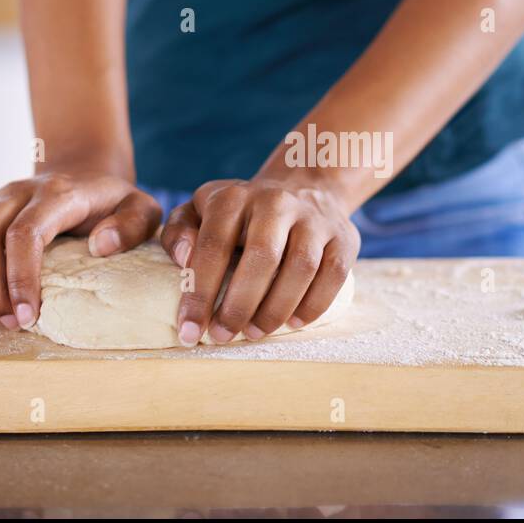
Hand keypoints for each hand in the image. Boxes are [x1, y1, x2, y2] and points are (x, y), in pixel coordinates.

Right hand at [0, 167, 160, 328]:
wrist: (80, 173)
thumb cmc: (111, 202)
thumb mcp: (141, 208)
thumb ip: (133, 225)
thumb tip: (101, 246)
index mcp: (56, 194)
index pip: (24, 233)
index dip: (20, 278)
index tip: (28, 316)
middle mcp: (14, 193)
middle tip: (13, 323)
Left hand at [160, 178, 359, 345]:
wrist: (304, 187)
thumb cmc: (242, 214)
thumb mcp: (202, 210)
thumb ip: (179, 231)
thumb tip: (183, 259)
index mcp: (235, 197)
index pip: (214, 245)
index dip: (199, 292)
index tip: (189, 329)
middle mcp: (276, 202)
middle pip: (262, 257)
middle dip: (239, 305)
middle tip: (223, 335)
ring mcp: (314, 219)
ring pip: (301, 267)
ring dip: (276, 309)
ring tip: (254, 332)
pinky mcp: (344, 237)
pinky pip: (334, 275)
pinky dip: (314, 305)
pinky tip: (293, 323)